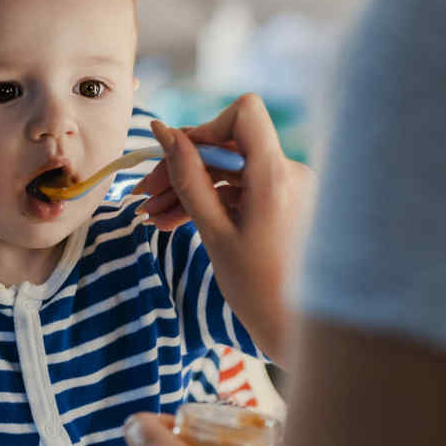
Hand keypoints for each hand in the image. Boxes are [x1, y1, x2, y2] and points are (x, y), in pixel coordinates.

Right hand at [135, 95, 315, 361]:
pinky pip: (242, 190)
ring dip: (189, 189)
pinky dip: (211, 202)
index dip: (206, 128)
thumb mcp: (214, 233)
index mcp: (276, 175)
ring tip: (152, 218)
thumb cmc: (260, 289)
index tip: (174, 158)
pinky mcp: (286, 205)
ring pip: (230, 171)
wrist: (301, 332)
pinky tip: (176, 222)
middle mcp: (290, 173)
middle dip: (183, 166)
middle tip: (144, 196)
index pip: (245, 113)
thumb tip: (163, 132)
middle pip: (229, 146)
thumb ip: (188, 178)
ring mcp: (290, 189)